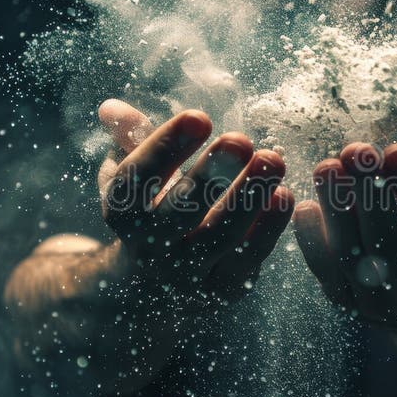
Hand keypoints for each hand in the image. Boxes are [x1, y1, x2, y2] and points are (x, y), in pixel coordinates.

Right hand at [98, 99, 293, 304]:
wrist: (147, 289)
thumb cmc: (147, 211)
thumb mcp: (132, 177)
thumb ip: (130, 139)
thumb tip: (113, 107)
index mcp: (122, 213)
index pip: (138, 179)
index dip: (166, 147)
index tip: (199, 117)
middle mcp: (150, 249)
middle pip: (179, 213)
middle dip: (211, 175)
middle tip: (241, 139)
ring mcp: (186, 274)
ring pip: (219, 237)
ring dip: (249, 197)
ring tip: (273, 159)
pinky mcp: (221, 288)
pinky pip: (248, 260)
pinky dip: (267, 229)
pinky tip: (284, 195)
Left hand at [292, 104, 396, 326]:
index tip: (394, 149)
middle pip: (390, 245)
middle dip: (371, 196)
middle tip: (354, 150)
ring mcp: (377, 302)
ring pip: (353, 259)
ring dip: (337, 211)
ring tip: (327, 167)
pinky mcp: (344, 301)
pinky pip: (324, 273)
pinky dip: (312, 240)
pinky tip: (305, 204)